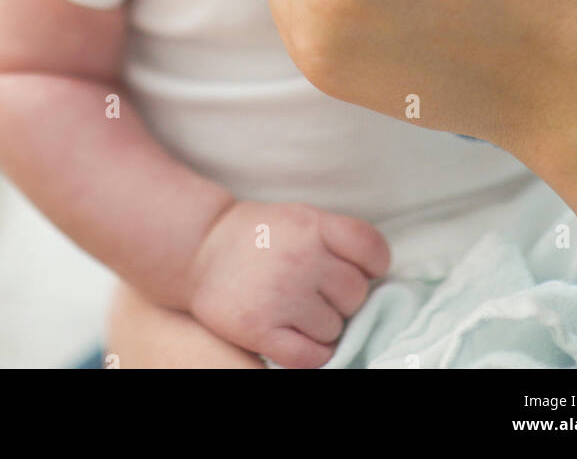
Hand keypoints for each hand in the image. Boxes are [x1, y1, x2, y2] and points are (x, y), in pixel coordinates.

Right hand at [183, 198, 390, 368]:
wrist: (200, 249)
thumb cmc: (260, 235)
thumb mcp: (301, 218)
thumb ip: (337, 240)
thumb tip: (375, 278)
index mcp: (313, 226)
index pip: (372, 250)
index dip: (374, 265)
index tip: (363, 270)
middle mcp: (301, 259)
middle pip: (356, 296)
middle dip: (342, 298)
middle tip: (316, 290)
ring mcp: (281, 295)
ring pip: (335, 329)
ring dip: (324, 327)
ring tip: (298, 309)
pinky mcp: (260, 329)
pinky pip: (311, 357)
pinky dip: (312, 353)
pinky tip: (298, 337)